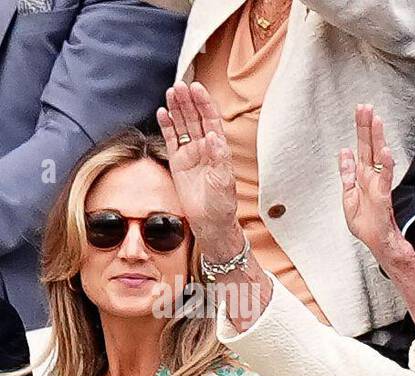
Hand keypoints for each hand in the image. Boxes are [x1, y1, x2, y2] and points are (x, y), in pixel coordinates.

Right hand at [157, 83, 240, 256]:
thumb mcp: (223, 181)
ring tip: (171, 92)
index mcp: (218, 149)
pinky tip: (163, 112)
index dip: (205, 104)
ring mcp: (190, 153)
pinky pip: (171, 139)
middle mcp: (205, 148)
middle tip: (180, 85)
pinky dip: (167, 126)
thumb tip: (213, 136)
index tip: (197, 88)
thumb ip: (218, 158)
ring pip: (182, 125)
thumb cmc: (221, 204)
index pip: (211, 121)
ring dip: (177, 108)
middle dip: (188, 101)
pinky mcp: (178, 162)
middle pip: (195, 118)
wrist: (209, 222)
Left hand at [339, 104, 408, 262]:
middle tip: (366, 107)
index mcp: (362, 177)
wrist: (378, 244)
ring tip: (376, 120)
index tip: (360, 110)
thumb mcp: (348, 197)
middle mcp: (371, 177)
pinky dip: (385, 164)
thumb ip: (347, 174)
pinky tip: (385, 151)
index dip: (360, 130)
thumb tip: (344, 152)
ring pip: (377, 157)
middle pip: (369, 147)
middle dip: (367, 126)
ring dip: (377, 138)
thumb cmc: (366, 225)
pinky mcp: (382, 196)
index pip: (361, 148)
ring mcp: (377, 185)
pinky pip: (384, 178)